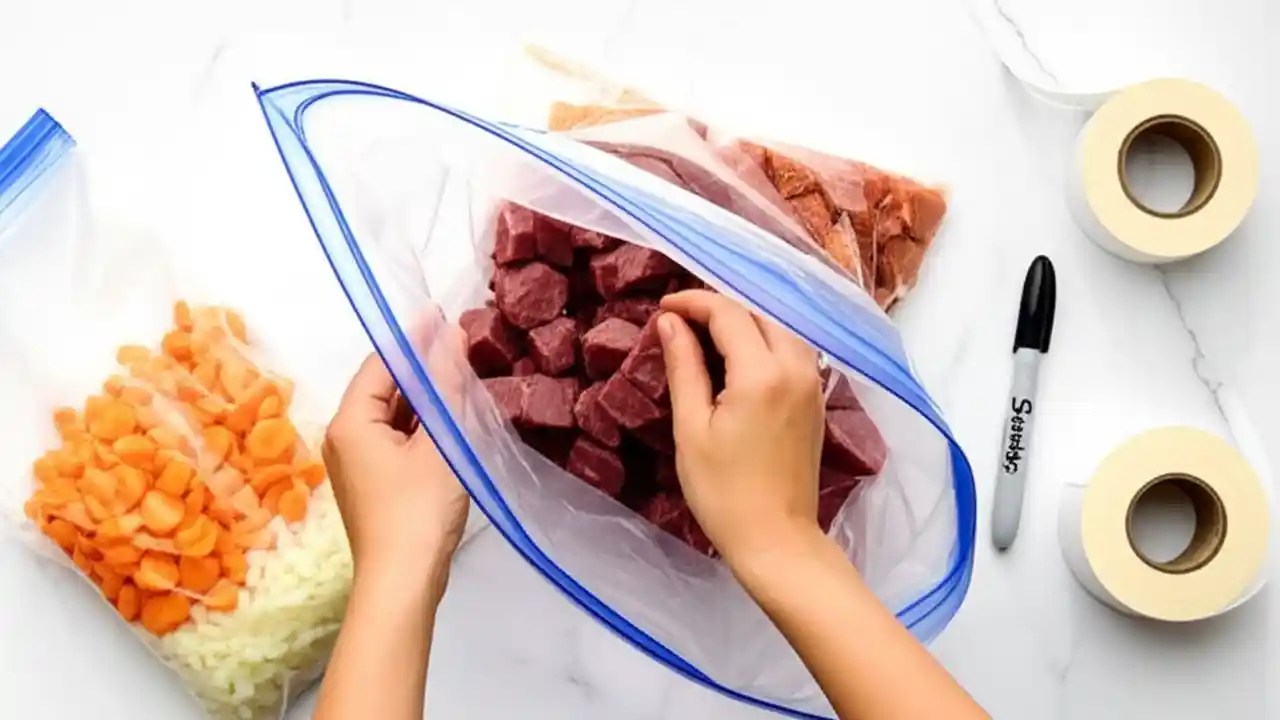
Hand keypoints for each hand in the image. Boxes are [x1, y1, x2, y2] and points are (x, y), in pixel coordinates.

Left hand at [322, 353, 469, 586]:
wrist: (404, 582)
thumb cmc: (418, 510)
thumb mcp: (440, 442)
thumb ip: (445, 387)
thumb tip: (450, 336)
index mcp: (350, 421)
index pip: (381, 363)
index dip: (413, 338)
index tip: (443, 315)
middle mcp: (345, 437)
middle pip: (384, 387)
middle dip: (422, 367)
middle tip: (461, 344)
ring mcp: (358, 463)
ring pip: (393, 415)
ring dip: (426, 398)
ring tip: (464, 375)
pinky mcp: (376, 484)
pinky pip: (398, 439)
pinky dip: (423, 426)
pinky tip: (454, 419)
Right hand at [657, 290, 825, 566]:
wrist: (776, 540)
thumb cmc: (723, 491)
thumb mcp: (691, 428)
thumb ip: (684, 367)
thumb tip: (670, 323)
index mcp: (763, 373)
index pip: (728, 313)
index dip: (693, 302)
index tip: (663, 307)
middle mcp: (796, 367)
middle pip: (758, 312)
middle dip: (719, 307)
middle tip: (681, 319)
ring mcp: (812, 383)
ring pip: (780, 328)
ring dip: (745, 321)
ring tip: (706, 334)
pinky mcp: (816, 400)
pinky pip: (792, 351)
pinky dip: (764, 341)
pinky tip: (737, 358)